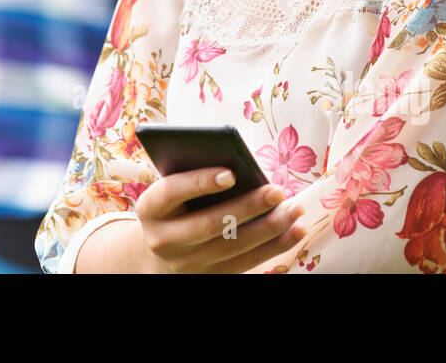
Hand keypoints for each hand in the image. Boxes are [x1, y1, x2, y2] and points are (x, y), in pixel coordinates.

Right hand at [132, 168, 306, 272]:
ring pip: (234, 246)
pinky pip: (247, 262)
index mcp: (150, 208)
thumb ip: (194, 177)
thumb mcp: (171, 192)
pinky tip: (295, 231)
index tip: (230, 173)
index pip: (173, 191)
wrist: (159, 253)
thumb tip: (241, 168)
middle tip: (277, 191)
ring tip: (294, 209)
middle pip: (210, 224)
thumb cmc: (174, 207)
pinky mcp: (210, 277)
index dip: (200, 182)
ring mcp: (187, 263)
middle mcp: (164, 240)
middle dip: (248, 207)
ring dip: (270, 228)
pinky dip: (275, 247)